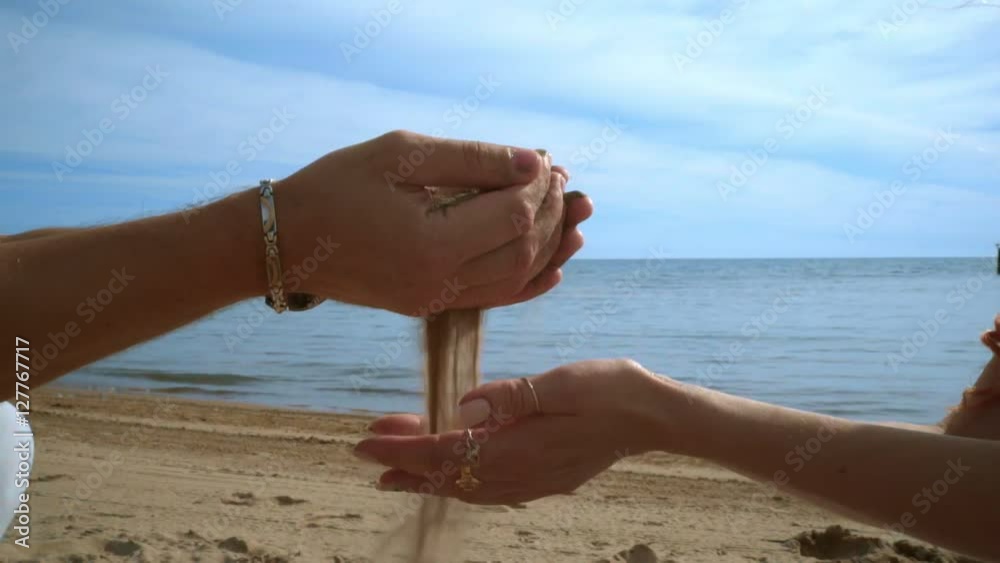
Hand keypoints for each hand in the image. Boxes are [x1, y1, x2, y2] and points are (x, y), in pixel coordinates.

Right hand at [275, 130, 592, 314]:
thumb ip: (472, 159)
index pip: (512, 214)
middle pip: (522, 249)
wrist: (287, 240)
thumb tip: (535, 161)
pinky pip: (494, 299)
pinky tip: (554, 267)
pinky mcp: (430, 306)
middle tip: (565, 181)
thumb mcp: (401, 154)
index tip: (548, 160)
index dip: (539, 186)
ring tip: (576, 218)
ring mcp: (435, 301)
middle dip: (552, 212)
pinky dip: (528, 283)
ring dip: (550, 247)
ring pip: (516, 279)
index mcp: (429, 243)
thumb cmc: (337, 185)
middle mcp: (437, 282)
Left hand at [354, 359, 680, 504]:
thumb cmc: (610, 391)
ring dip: (428, 476)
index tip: (364, 443)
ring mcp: (533, 480)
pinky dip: (459, 481)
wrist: (654, 416)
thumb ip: (511, 396)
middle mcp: (520, 472)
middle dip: (404, 464)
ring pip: (467, 486)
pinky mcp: (544, 477)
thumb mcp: (560, 383)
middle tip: (366, 451)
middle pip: (448, 475)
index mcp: (518, 447)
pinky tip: (451, 473)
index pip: (445, 453)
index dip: (401, 449)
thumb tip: (464, 405)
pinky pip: (489, 488)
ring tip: (394, 469)